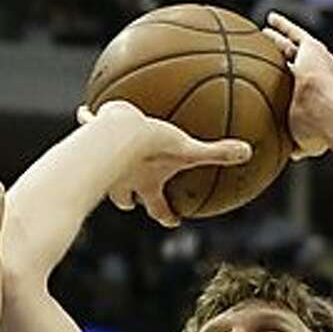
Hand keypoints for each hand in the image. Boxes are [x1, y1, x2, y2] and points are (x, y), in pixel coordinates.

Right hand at [76, 100, 251, 229]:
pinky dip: (88, 119)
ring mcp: (105, 162)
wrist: (117, 133)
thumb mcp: (189, 149)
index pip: (158, 208)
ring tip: (105, 157)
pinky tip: (84, 111)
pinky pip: (89, 125)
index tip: (173, 219)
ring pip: (105, 171)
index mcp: (147, 184)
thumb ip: (218, 152)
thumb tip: (248, 152)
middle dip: (129, 200)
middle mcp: (125, 179)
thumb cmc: (153, 147)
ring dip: (107, 168)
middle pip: (126, 198)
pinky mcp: (91, 136)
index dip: (166, 216)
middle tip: (132, 199)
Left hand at [263, 10, 332, 157]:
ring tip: (264, 34)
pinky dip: (283, 26)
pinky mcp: (311, 49)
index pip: (301, 90)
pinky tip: (270, 20)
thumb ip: (298, 144)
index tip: (281, 86)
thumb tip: (290, 153)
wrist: (327, 111)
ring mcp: (314, 61)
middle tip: (273, 54)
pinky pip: (293, 33)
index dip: (291, 88)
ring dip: (278, 41)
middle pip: (296, 65)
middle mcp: (317, 75)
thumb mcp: (307, 142)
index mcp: (315, 98)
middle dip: (286, 59)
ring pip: (291, 47)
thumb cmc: (320, 130)